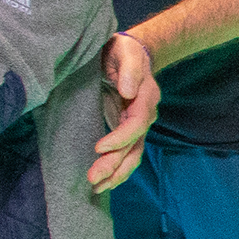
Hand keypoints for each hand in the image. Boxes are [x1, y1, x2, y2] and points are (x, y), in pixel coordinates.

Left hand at [90, 30, 159, 192]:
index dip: (119, 139)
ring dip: (116, 173)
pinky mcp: (126, 129)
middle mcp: (145, 115)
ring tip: (97, 187)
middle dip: (114, 165)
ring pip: (132, 155)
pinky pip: (127, 153)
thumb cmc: (123, 50)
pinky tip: (104, 182)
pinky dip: (117, 169)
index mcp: (145, 98)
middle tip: (92, 178)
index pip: (136, 124)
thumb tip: (129, 91)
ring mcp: (137, 124)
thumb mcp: (126, 51)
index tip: (98, 147)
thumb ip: (130, 69)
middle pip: (134, 146)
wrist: (126, 52)